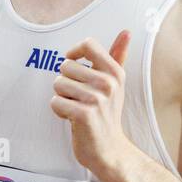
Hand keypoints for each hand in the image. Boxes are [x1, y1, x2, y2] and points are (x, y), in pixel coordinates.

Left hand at [50, 31, 131, 176]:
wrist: (109, 149)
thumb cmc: (107, 113)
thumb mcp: (116, 83)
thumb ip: (118, 56)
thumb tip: (126, 31)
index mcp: (115, 72)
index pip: (88, 45)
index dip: (74, 53)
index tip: (74, 67)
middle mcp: (108, 83)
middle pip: (66, 66)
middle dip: (66, 83)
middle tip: (80, 98)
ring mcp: (97, 99)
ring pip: (58, 84)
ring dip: (62, 98)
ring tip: (76, 107)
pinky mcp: (84, 114)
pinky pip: (55, 102)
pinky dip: (59, 111)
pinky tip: (72, 118)